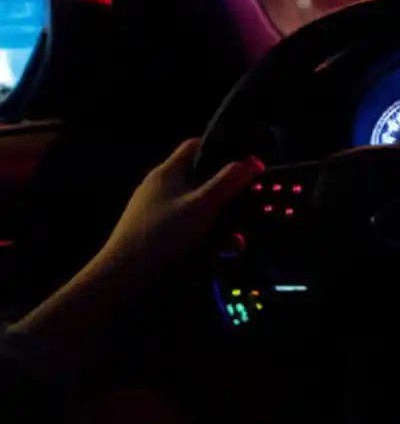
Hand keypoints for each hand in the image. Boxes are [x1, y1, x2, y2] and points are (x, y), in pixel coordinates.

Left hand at [97, 139, 261, 275]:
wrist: (124, 277)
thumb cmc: (163, 234)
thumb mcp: (202, 205)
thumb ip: (228, 182)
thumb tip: (251, 164)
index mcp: (168, 172)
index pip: (196, 145)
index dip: (222, 149)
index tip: (246, 164)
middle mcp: (163, 188)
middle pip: (203, 179)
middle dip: (229, 194)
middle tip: (250, 205)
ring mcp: (160, 212)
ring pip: (201, 208)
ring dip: (223, 222)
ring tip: (237, 241)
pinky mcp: (160, 235)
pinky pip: (191, 228)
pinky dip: (209, 238)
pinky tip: (222, 252)